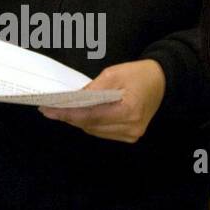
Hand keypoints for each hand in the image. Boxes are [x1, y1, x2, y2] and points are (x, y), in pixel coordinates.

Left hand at [39, 59, 165, 143]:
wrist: (162, 81)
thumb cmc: (139, 74)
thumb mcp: (114, 73)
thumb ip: (93, 89)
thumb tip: (72, 100)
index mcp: (129, 111)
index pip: (91, 116)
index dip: (68, 113)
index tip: (48, 109)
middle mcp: (131, 127)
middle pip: (91, 126)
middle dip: (69, 117)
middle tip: (50, 109)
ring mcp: (131, 134)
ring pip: (94, 130)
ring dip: (78, 121)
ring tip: (61, 111)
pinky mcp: (130, 136)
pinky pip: (102, 132)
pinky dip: (90, 123)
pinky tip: (80, 115)